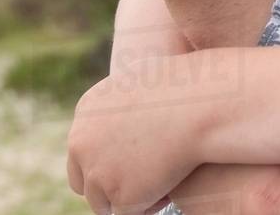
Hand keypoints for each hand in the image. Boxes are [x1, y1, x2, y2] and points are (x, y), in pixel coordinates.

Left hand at [68, 55, 222, 213]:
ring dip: (129, 196)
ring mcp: (99, 173)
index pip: (82, 151)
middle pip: (84, 182)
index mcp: (85, 112)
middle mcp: (82, 144)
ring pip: (104, 202)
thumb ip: (126, 98)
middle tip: (140, 182)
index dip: (105, 161)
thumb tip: (130, 108)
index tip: (128, 162)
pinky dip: (148, 205)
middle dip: (108, 186)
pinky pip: (130, 213)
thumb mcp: (143, 78)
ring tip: (162, 183)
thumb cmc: (184, 85)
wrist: (197, 107)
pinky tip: (170, 189)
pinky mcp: (122, 196)